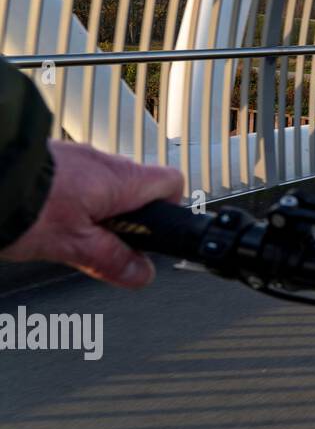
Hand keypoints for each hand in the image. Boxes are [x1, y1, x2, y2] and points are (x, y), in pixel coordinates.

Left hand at [1, 140, 184, 287]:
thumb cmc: (27, 206)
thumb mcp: (74, 246)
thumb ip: (113, 261)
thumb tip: (141, 274)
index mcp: (122, 180)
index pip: (172, 183)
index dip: (170, 209)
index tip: (152, 234)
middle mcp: (104, 161)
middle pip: (135, 188)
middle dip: (123, 218)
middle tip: (102, 244)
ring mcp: (77, 155)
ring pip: (101, 184)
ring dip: (93, 208)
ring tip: (67, 233)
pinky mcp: (51, 157)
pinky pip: (74, 177)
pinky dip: (68, 196)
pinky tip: (46, 216)